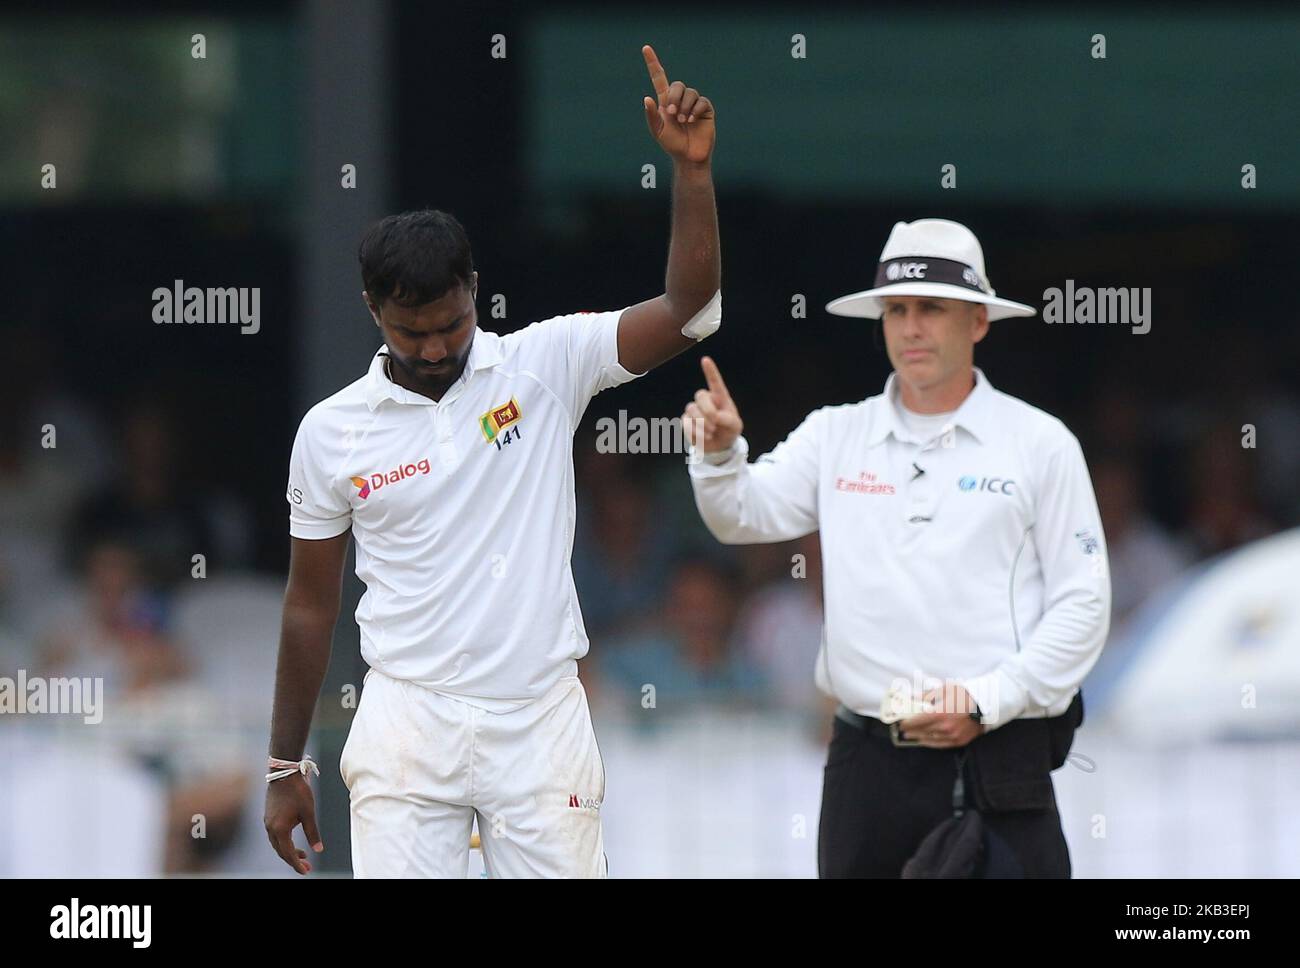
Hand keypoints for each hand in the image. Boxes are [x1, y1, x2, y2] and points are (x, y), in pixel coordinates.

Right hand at [264, 775, 322, 873]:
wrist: (284, 773)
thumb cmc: (297, 791)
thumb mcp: (308, 813)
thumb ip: (312, 833)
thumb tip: (318, 849)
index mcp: (280, 830)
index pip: (288, 853)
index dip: (297, 864)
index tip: (305, 871)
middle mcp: (270, 828)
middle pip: (281, 851)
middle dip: (293, 860)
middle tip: (306, 866)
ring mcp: (268, 822)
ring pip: (277, 844)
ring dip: (289, 851)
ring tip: (302, 855)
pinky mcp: (268, 816)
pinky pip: (275, 835)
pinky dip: (284, 842)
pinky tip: (292, 840)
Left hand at [641, 44, 714, 165]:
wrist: (688, 156)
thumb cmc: (672, 144)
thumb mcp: (658, 131)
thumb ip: (652, 115)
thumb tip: (647, 98)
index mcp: (665, 102)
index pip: (659, 78)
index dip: (653, 63)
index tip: (645, 48)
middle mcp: (680, 99)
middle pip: (677, 85)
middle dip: (674, 97)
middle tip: (672, 113)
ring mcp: (694, 103)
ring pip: (690, 92)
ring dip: (685, 106)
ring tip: (683, 121)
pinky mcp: (705, 109)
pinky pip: (702, 101)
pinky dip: (695, 110)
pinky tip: (692, 120)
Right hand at [682, 356, 742, 452]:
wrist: (720, 445)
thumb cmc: (729, 431)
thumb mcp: (735, 426)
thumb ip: (728, 420)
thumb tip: (716, 417)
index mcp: (720, 398)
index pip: (715, 382)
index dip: (710, 371)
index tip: (705, 360)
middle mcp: (706, 400)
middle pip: (700, 395)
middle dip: (707, 410)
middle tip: (715, 424)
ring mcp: (694, 410)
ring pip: (691, 409)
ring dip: (702, 423)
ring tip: (711, 433)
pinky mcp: (686, 420)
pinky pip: (685, 422)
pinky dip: (695, 432)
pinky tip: (703, 437)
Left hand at [899, 683, 985, 748]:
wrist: (986, 705)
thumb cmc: (964, 694)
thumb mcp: (944, 689)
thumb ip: (927, 696)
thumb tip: (913, 699)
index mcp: (940, 713)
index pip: (917, 721)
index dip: (906, 723)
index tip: (899, 722)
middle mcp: (945, 727)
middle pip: (921, 731)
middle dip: (910, 730)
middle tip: (902, 730)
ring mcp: (952, 736)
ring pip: (929, 739)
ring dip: (918, 737)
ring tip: (910, 736)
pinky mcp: (959, 741)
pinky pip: (940, 745)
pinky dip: (930, 743)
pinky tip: (924, 741)